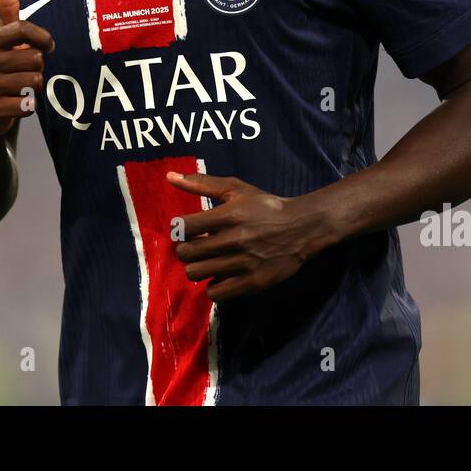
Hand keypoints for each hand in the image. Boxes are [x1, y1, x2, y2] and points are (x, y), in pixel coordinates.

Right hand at [0, 0, 55, 136]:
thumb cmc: (2, 66)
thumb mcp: (3, 37)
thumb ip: (7, 7)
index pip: (23, 29)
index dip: (42, 38)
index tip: (49, 46)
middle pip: (34, 58)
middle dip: (37, 68)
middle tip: (25, 73)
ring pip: (33, 82)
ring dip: (33, 88)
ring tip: (20, 88)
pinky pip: (26, 105)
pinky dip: (28, 106)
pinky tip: (16, 104)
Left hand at [166, 171, 335, 301]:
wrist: (302, 228)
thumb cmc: (265, 207)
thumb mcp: (236, 189)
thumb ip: (202, 183)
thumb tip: (169, 177)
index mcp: (228, 215)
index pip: (183, 227)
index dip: (179, 229)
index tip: (188, 230)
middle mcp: (233, 240)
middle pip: (186, 253)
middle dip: (186, 250)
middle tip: (196, 247)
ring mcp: (243, 263)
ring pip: (196, 273)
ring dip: (197, 268)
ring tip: (208, 261)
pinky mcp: (252, 283)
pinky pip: (215, 293)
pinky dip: (213, 286)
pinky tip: (221, 275)